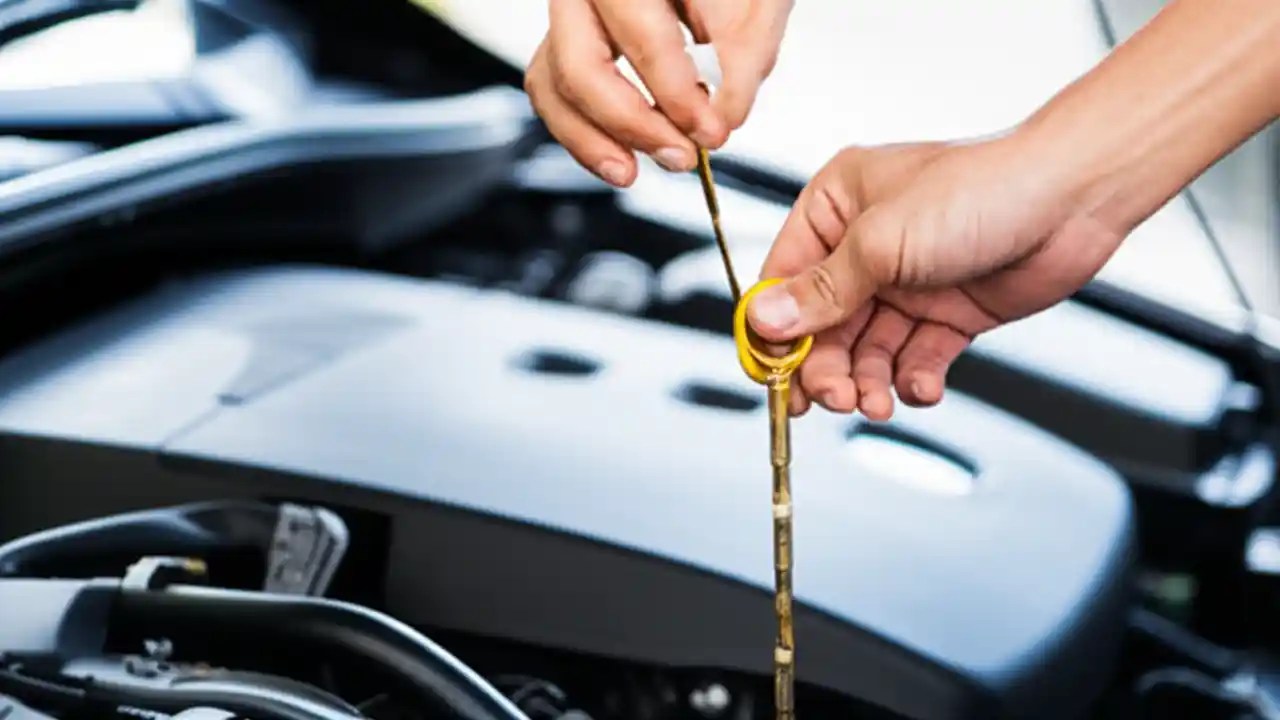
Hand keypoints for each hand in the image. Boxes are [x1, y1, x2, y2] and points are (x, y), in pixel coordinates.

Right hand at [524, 0, 793, 186]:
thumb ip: (746, 48)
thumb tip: (724, 113)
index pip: (643, 37)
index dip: (678, 96)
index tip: (712, 130)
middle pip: (580, 68)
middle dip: (632, 125)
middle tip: (680, 155)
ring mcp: (567, 15)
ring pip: (553, 86)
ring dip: (593, 140)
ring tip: (630, 171)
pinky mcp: (566, 41)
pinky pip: (552, 92)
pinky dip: (582, 131)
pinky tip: (617, 154)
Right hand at [746, 136, 1125, 420]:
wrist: (1073, 200)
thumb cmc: (978, 191)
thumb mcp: (881, 242)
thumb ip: (822, 290)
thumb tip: (764, 321)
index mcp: (837, 206)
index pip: (784, 276)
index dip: (774, 329)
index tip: (770, 373)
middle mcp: (866, 245)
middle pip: (824, 323)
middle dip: (827, 367)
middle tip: (834, 400)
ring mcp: (908, 281)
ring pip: (868, 348)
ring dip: (868, 381)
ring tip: (877, 404)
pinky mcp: (948, 312)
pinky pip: (915, 357)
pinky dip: (914, 379)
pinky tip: (921, 388)